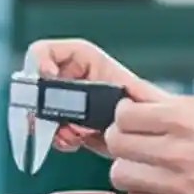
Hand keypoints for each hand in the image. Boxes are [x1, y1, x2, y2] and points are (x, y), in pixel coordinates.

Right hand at [23, 39, 168, 156]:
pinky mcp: (68, 124)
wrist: (157, 136)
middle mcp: (71, 79)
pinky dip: (57, 138)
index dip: (41, 61)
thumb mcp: (133, 93)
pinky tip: (74, 142)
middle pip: (37, 84)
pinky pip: (47, 130)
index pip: (47, 51)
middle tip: (55, 120)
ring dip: (49, 125)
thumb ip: (112, 90)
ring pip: (38, 110)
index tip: (48, 78)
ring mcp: (66, 103)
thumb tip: (105, 92)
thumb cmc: (153, 107)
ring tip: (72, 136)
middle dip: (42, 105)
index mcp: (85, 60)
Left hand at [104, 94, 193, 193]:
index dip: (125, 114)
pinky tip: (150, 187)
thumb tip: (137, 92)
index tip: (132, 118)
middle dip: (122, 139)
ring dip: (127, 168)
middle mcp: (178, 150)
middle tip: (135, 141)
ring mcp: (176, 184)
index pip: (125, 113)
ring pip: (119, 174)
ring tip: (144, 166)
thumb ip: (169, 102)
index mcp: (185, 119)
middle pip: (116, 142)